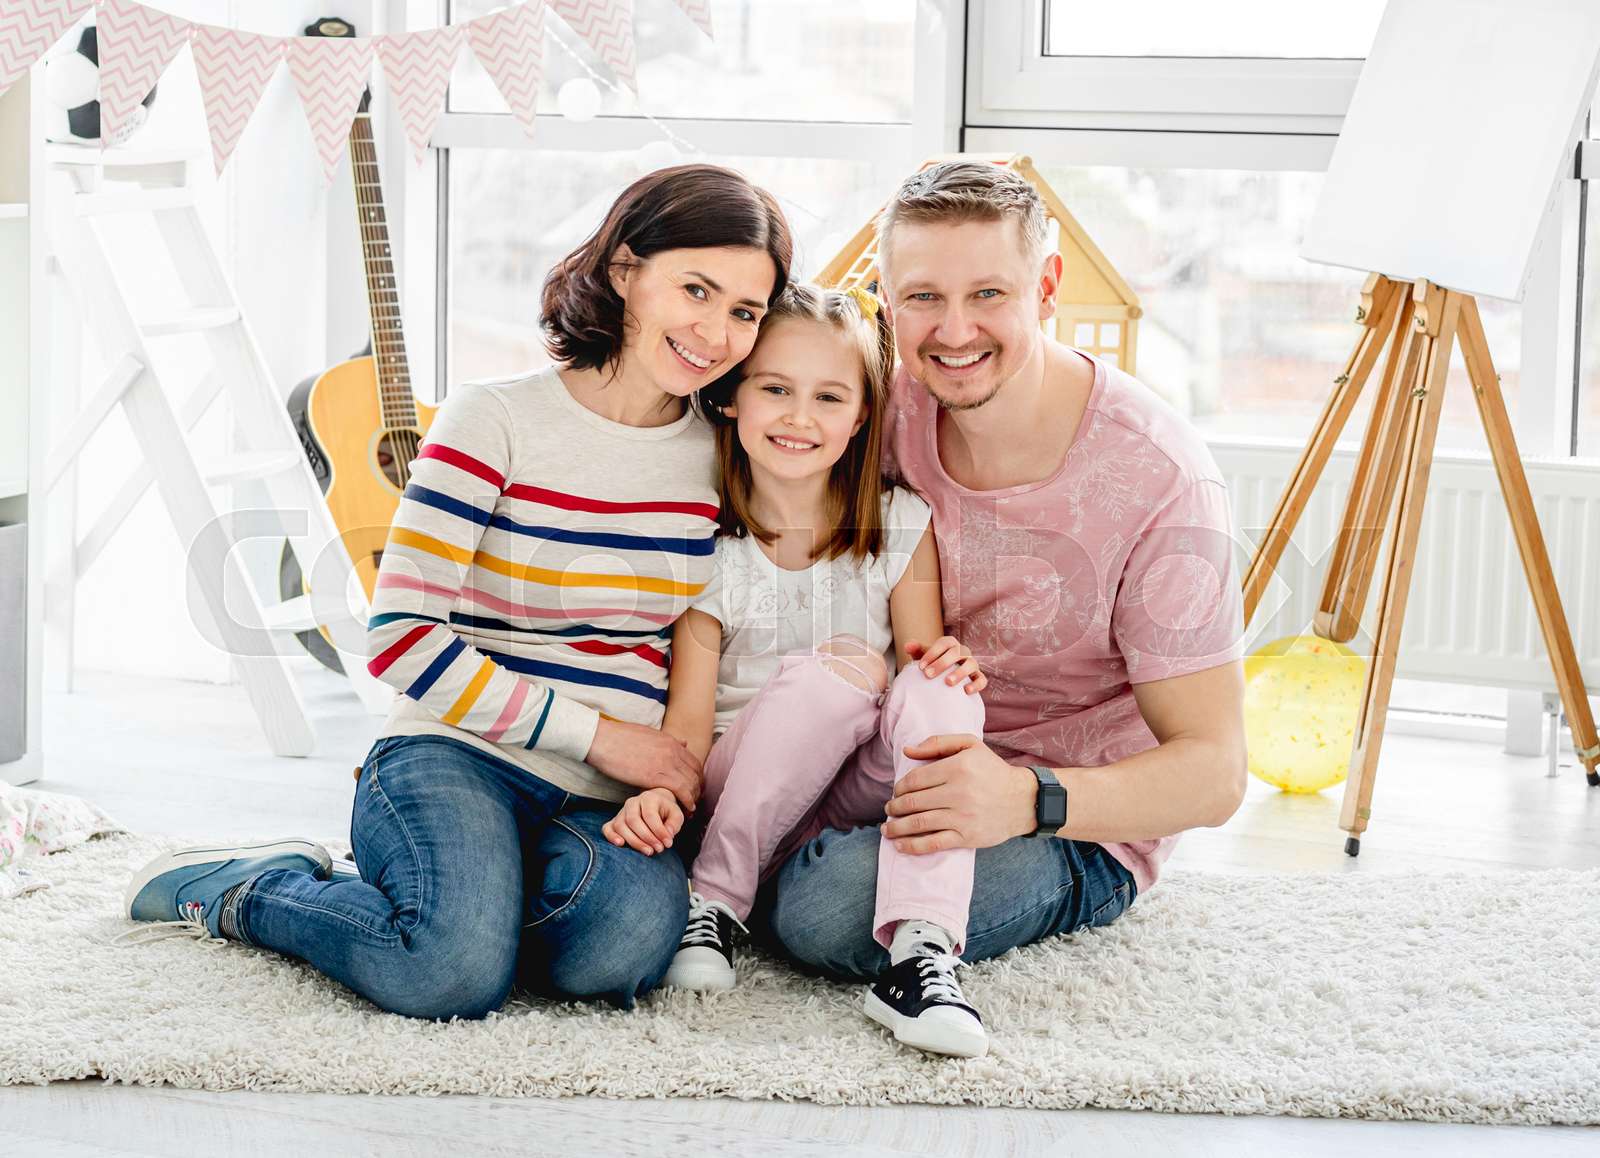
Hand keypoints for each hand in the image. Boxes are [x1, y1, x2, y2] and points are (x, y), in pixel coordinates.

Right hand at [584, 719, 702, 813]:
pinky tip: (686, 811)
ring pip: (691, 784)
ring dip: (694, 798)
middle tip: (696, 802)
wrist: (602, 739)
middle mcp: (672, 751)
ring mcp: (666, 763)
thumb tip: (684, 742)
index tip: (695, 788)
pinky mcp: (656, 776)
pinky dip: (687, 802)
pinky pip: (681, 791)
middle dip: (698, 789)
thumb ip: (667, 740)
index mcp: (670, 741)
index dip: (697, 777)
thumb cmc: (619, 737)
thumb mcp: (648, 734)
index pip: (694, 762)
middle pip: (695, 774)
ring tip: (691, 810)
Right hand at [602, 788, 684, 854]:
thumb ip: (674, 824)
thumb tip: (667, 835)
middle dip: (647, 838)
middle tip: (658, 849)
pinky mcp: (614, 822)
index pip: (650, 815)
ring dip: (634, 841)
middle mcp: (632, 803)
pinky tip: (621, 844)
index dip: (659, 831)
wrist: (655, 806)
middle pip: (634, 821)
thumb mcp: (676, 815)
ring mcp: (621, 812)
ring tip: (648, 851)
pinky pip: (607, 829)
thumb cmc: (666, 812)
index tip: (668, 844)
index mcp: (648, 798)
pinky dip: (611, 837)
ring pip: (621, 826)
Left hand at [882, 734, 1035, 852]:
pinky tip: (899, 845)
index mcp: (957, 768)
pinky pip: (933, 844)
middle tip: (889, 809)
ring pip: (918, 824)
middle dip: (894, 808)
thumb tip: (907, 751)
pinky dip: (912, 846)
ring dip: (896, 828)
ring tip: (887, 829)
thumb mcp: (970, 745)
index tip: (896, 792)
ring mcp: (962, 817)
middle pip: (913, 802)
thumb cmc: (993, 770)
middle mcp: (959, 792)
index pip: (915, 779)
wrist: (1024, 800)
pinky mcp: (967, 837)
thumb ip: (938, 743)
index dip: (900, 787)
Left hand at [904, 636, 986, 694]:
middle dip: (942, 663)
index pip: (943, 643)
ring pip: (971, 665)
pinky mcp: (979, 677)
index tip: (921, 666)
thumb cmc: (933, 664)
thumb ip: (916, 650)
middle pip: (957, 653)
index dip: (932, 653)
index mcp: (950, 644)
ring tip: (947, 682)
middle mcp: (963, 652)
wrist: (944, 677)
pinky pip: (981, 680)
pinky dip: (976, 684)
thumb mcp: (924, 656)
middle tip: (928, 675)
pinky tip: (966, 691)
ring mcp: (972, 664)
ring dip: (960, 673)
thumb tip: (907, 645)